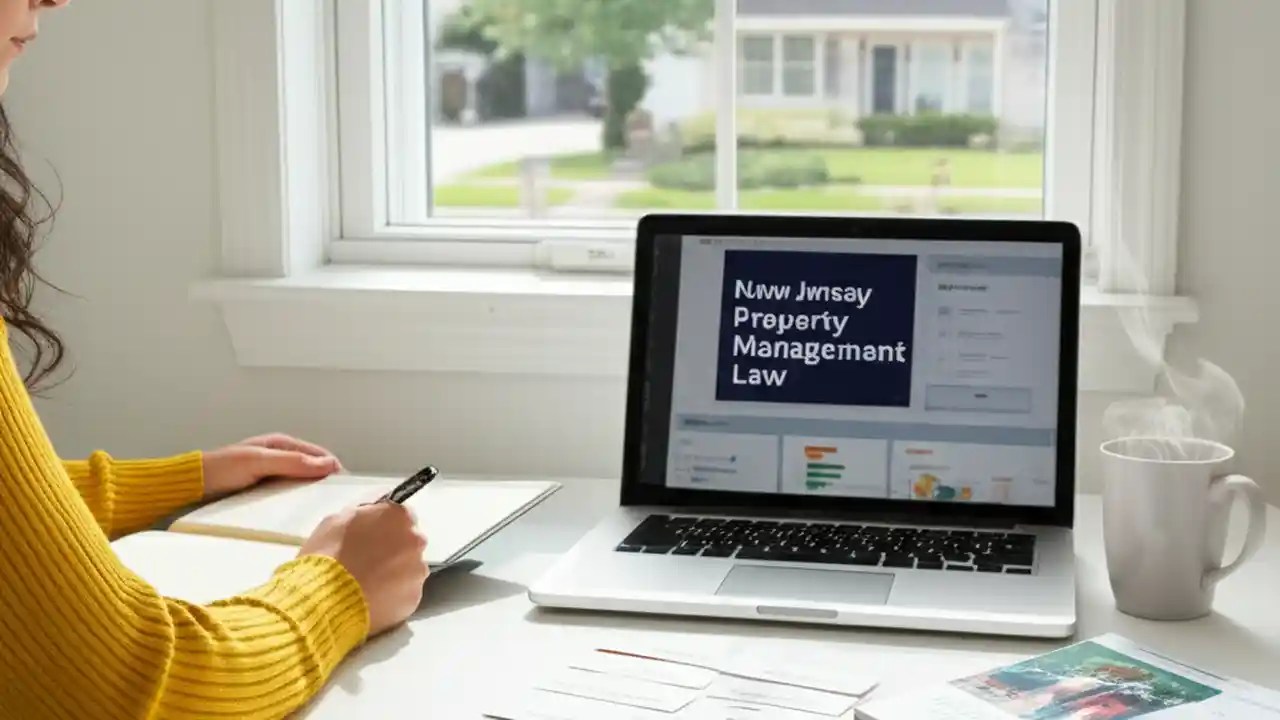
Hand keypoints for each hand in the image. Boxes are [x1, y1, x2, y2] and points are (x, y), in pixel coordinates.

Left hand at [202, 433, 342, 498]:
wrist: (191, 486)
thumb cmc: (222, 469)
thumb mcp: (259, 462)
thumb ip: (292, 462)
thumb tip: (329, 464)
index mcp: (280, 443)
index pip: (318, 454)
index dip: (333, 469)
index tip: (345, 488)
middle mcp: (279, 456)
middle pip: (312, 468)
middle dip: (325, 482)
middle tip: (336, 502)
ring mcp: (271, 474)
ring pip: (301, 482)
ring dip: (311, 493)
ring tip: (322, 509)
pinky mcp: (263, 490)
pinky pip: (287, 494)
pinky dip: (297, 501)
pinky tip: (300, 513)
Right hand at [299, 503, 429, 635]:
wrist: (324, 600)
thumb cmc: (328, 554)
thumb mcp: (338, 518)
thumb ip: (366, 509)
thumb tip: (379, 504)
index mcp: (399, 516)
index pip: (401, 515)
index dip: (384, 526)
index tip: (370, 538)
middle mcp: (416, 541)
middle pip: (408, 542)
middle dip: (392, 549)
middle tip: (367, 562)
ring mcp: (418, 571)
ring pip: (408, 568)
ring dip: (394, 573)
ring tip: (368, 584)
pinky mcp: (414, 598)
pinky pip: (405, 592)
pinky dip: (393, 595)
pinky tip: (372, 598)